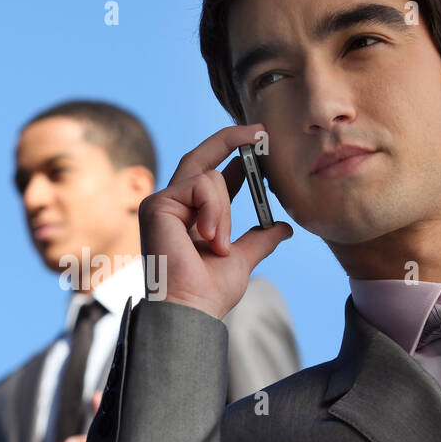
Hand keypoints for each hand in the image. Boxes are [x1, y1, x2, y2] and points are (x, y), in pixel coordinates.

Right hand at [139, 124, 291, 319]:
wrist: (191, 310)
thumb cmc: (209, 293)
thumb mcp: (242, 259)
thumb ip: (260, 239)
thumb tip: (283, 227)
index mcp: (191, 218)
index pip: (212, 176)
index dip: (234, 155)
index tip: (260, 143)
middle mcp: (172, 207)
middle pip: (201, 157)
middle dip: (232, 139)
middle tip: (262, 131)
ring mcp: (162, 204)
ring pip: (209, 177)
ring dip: (225, 211)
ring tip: (219, 244)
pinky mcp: (157, 204)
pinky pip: (200, 185)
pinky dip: (214, 210)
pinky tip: (209, 238)